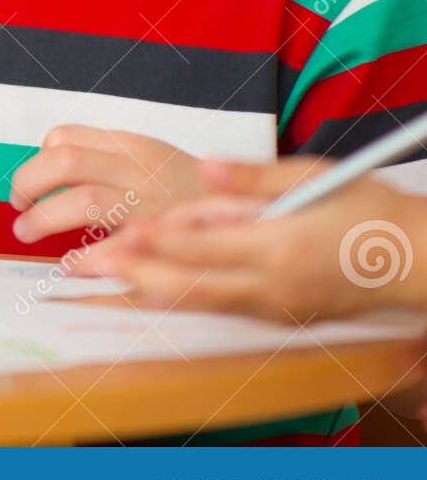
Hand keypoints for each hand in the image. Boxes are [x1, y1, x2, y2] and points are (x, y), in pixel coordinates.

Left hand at [10, 126, 206, 246]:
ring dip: (43, 219)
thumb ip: (108, 157)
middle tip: (18, 204)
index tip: (36, 179)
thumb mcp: (153, 158)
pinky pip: (112, 248)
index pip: (66, 136)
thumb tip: (52, 160)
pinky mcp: (162, 240)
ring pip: (82, 200)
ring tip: (26, 232)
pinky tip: (68, 265)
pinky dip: (84, 259)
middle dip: (28, 181)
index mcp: (133, 145)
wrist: (260, 214)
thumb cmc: (192, 193)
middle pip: (63, 161)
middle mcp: (139, 169)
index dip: (39, 157)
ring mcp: (150, 203)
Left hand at [69, 157, 426, 321]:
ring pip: (197, 303)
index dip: (156, 243)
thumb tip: (208, 165)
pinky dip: (178, 296)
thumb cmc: (368, 212)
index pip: (204, 248)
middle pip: (189, 286)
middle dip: (134, 274)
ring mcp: (273, 306)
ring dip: (146, 289)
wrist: (416, 261)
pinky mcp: (276, 314)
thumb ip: (255, 177)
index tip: (116, 234)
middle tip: (85, 264)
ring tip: (99, 274)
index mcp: (279, 246)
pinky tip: (147, 285)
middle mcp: (271, 284)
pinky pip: (217, 308)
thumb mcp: (315, 178)